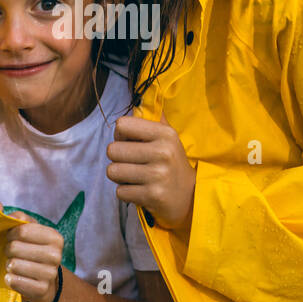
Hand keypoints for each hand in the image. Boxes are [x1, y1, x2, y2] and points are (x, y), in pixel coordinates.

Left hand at [4, 219, 63, 301]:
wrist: (44, 280)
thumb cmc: (30, 250)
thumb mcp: (28, 231)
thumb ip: (15, 217)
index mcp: (54, 237)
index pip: (22, 230)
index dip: (10, 233)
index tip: (10, 238)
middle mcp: (56, 255)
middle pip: (15, 247)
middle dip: (7, 250)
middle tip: (11, 253)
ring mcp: (50, 274)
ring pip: (14, 264)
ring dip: (8, 265)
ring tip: (13, 265)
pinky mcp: (42, 290)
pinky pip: (15, 281)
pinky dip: (10, 279)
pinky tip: (14, 277)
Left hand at [107, 111, 195, 232]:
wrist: (190, 196)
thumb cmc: (171, 163)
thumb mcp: (167, 138)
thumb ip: (150, 122)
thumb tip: (138, 105)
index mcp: (165, 133)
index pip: (122, 124)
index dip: (120, 135)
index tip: (129, 143)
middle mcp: (163, 152)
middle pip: (112, 150)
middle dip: (117, 159)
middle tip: (131, 164)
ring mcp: (158, 175)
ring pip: (113, 171)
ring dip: (119, 177)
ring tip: (134, 177)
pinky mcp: (153, 195)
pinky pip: (120, 191)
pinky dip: (126, 193)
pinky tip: (140, 190)